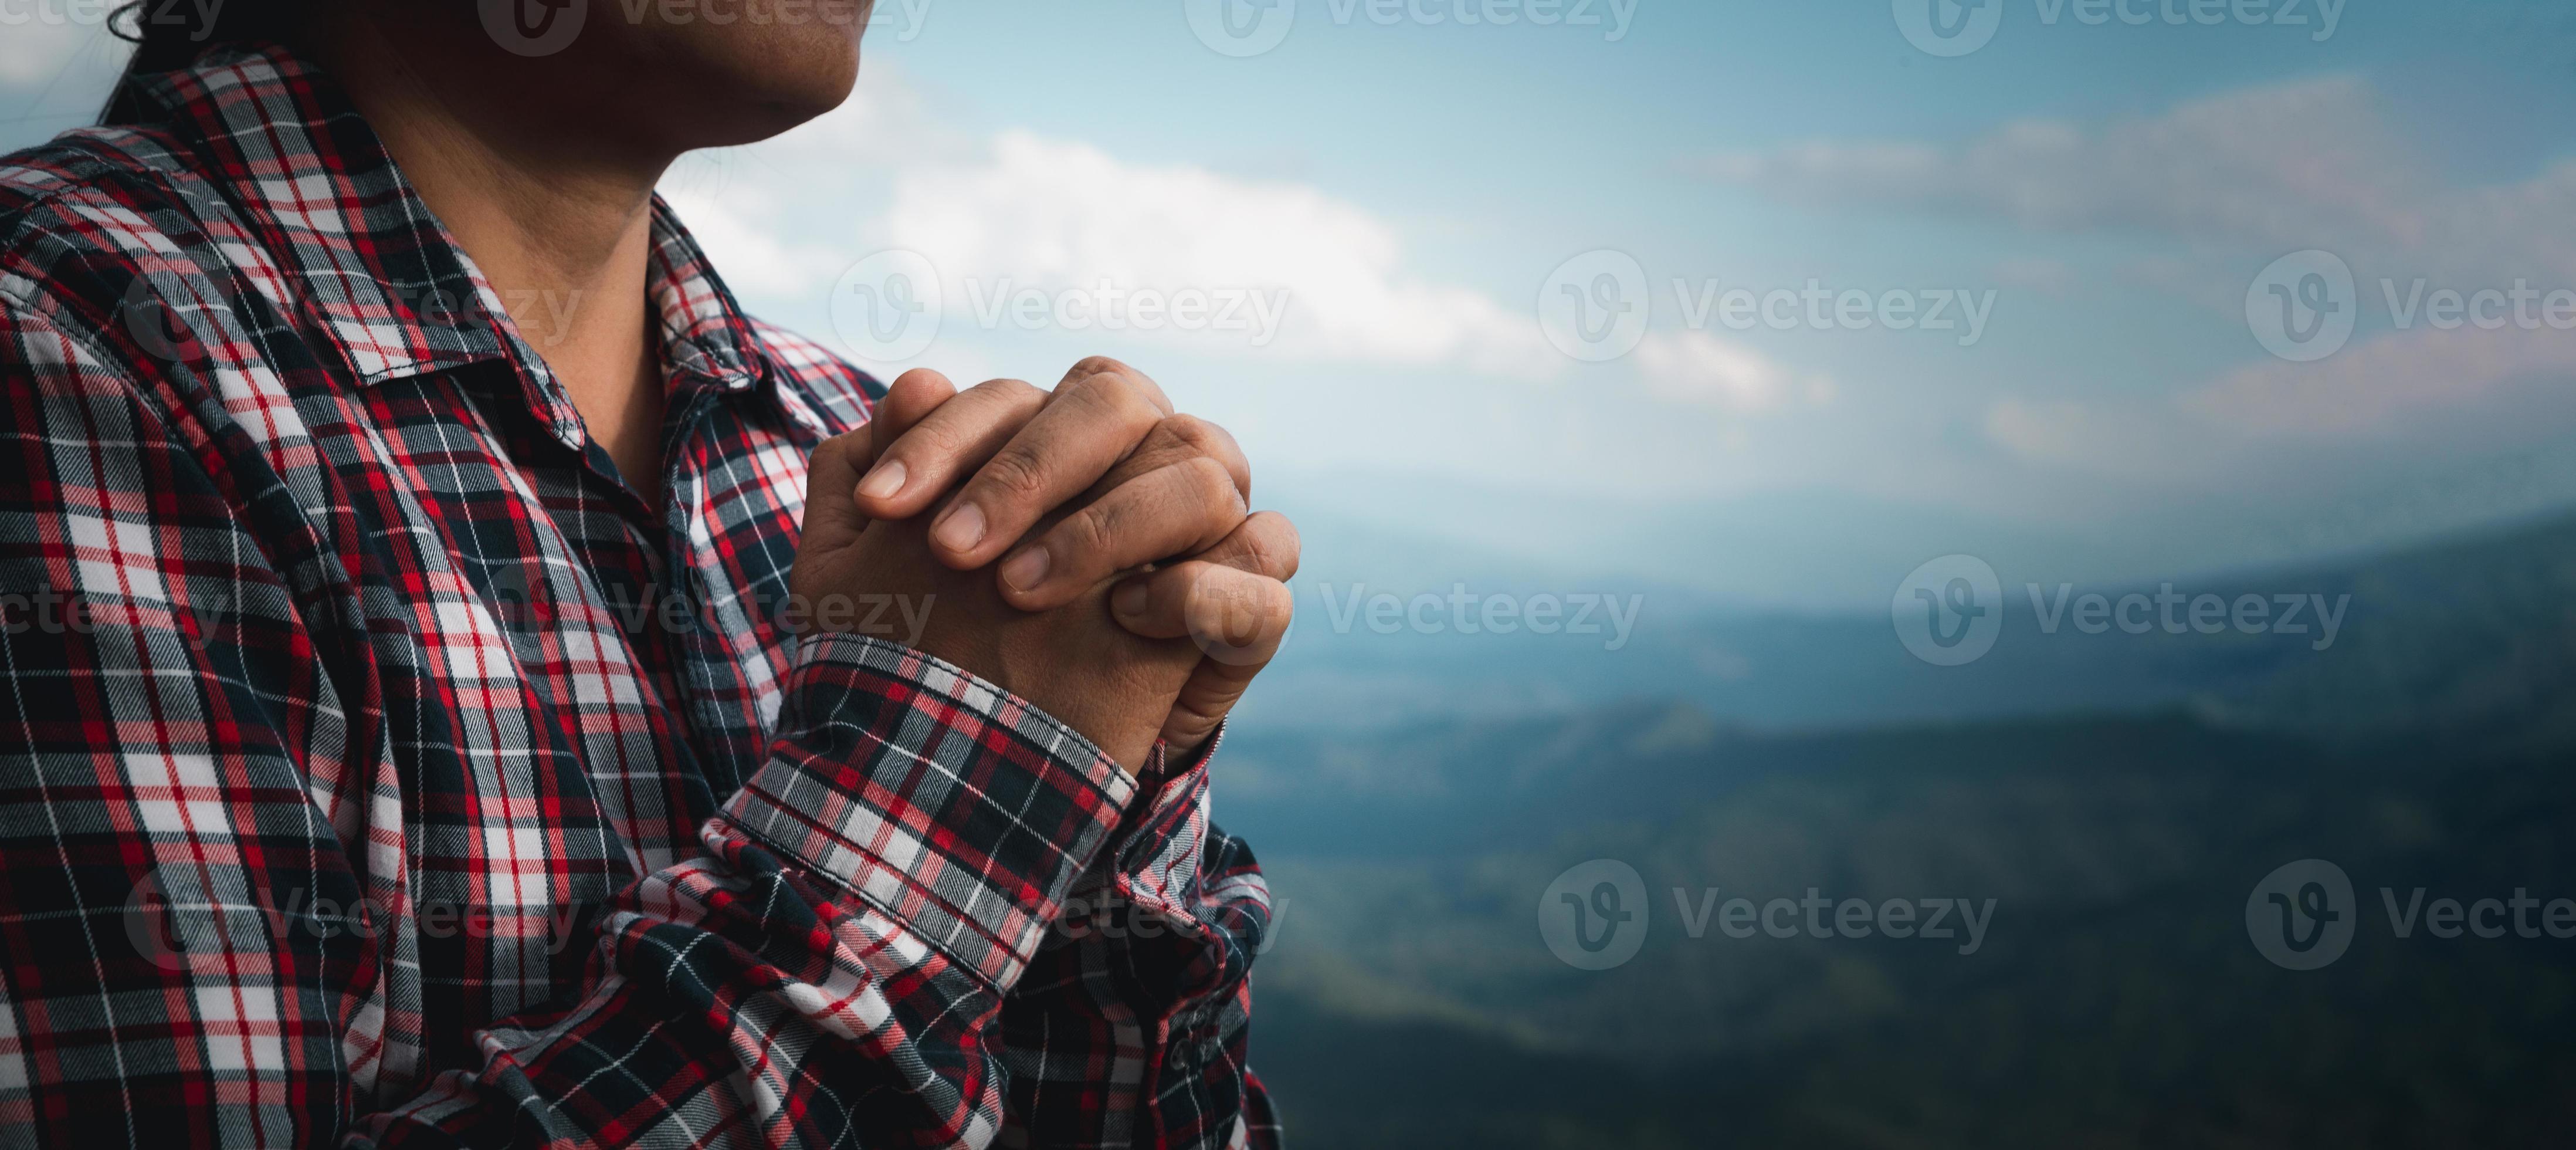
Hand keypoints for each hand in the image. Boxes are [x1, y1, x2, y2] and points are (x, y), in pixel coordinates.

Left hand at [850, 358, 1297, 754]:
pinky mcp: (1247, 603)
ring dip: (1107, 524)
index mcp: (1056, 435)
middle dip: (1026, 468)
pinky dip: (1200, 582)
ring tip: (1020, 592)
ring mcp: (1207, 524)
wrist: (994, 768)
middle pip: (1116, 400)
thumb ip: (870, 474)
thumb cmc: (928, 652)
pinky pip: (1265, 560)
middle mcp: (1142, 457)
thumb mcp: (864, 576)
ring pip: (1201, 469)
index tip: (880, 506)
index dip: (946, 438)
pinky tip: (1126, 616)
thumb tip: (916, 382)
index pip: (1016, 396)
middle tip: (950, 551)